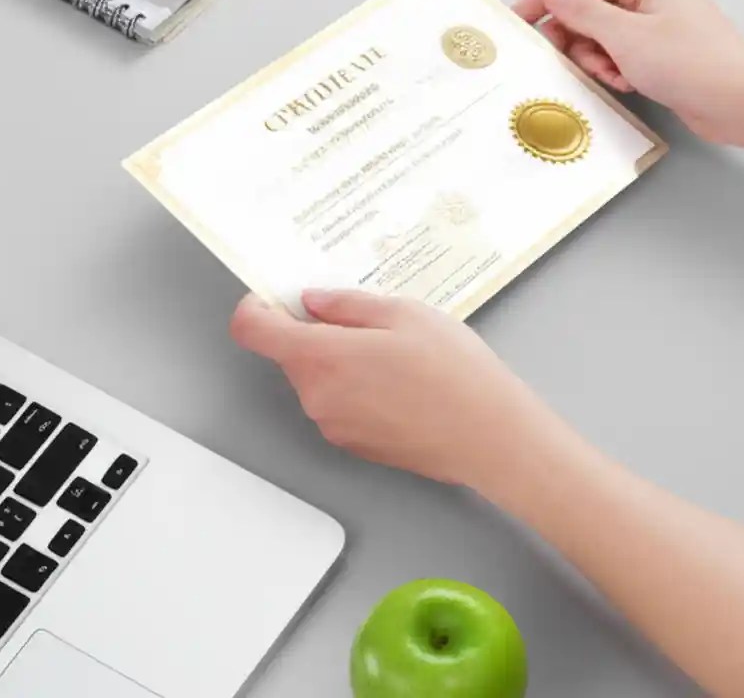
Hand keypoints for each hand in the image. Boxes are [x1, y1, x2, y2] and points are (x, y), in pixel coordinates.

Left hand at [230, 291, 559, 487]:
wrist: (491, 437)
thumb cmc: (455, 373)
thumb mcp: (404, 313)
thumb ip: (346, 304)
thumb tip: (313, 302)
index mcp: (320, 357)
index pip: (252, 330)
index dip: (256, 308)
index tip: (274, 298)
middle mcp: (316, 396)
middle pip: (289, 354)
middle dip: (314, 332)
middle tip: (366, 320)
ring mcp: (333, 425)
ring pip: (317, 380)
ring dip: (340, 362)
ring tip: (395, 354)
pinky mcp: (353, 444)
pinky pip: (339, 405)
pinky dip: (356, 388)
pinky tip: (400, 383)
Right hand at [513, 0, 743, 141]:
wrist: (738, 101)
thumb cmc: (693, 62)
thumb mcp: (625, 35)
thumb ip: (583, 11)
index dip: (546, 2)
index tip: (519, 21)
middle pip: (588, 12)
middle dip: (578, 40)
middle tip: (572, 61)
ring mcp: (655, 26)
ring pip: (600, 39)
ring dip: (597, 60)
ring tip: (615, 75)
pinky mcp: (658, 54)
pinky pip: (618, 57)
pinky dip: (614, 71)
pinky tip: (628, 83)